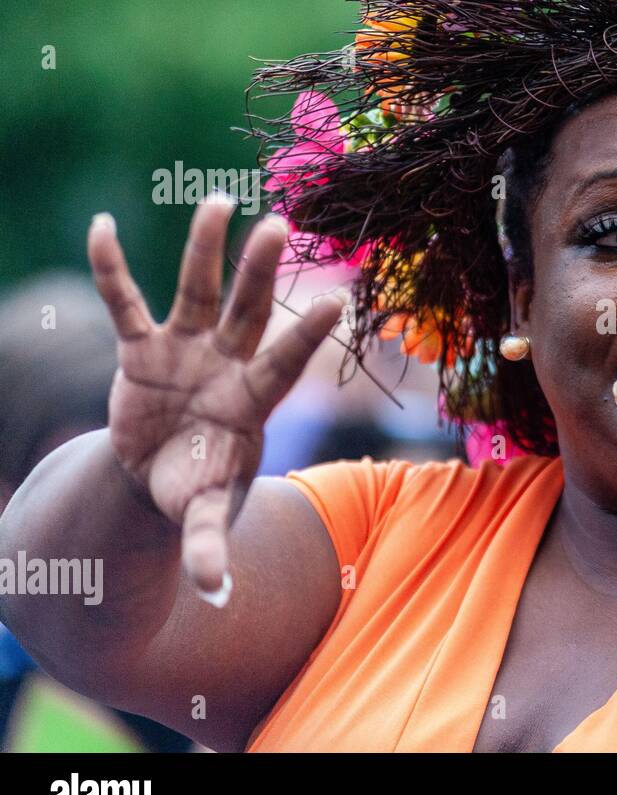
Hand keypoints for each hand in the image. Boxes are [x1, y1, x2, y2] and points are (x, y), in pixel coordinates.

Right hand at [87, 193, 345, 594]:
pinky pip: (124, 302)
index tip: (336, 299)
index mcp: (252, 402)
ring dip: (205, 249)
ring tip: (219, 199)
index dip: (305, 333)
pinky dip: (111, 269)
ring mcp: (186, 350)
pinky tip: (102, 226)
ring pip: (197, 290)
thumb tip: (215, 594)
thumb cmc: (195, 490)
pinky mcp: (141, 349)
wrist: (160, 474)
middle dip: (260, 272)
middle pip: (248, 310)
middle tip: (280, 223)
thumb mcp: (201, 516)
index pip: (285, 361)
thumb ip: (208, 547)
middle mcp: (227, 364)